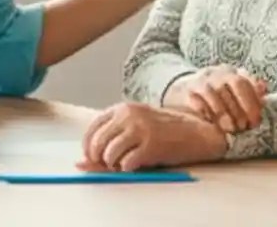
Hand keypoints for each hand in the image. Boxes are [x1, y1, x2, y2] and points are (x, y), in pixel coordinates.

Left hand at [79, 103, 226, 172]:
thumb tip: (80, 164)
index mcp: (123, 108)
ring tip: (123, 164)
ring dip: (113, 165)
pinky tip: (135, 165)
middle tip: (108, 165)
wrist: (196, 130)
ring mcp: (140, 129)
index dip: (88, 147)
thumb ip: (111, 139)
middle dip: (98, 159)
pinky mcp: (151, 145)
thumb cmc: (164, 130)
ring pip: (109, 154)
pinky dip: (127, 169)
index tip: (92, 158)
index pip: (92, 128)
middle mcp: (129, 115)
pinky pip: (126, 163)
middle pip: (97, 143)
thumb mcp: (136, 126)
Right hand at [163, 65, 266, 131]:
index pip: (246, 81)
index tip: (255, 121)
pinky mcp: (187, 90)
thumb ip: (250, 91)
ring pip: (215, 91)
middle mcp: (217, 73)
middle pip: (235, 83)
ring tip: (229, 128)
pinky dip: (206, 111)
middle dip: (241, 106)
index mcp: (231, 72)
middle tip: (243, 127)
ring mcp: (201, 79)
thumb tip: (264, 88)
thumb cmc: (215, 96)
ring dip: (224, 112)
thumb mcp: (233, 92)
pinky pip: (197, 99)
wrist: (183, 91)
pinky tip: (211, 123)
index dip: (252, 101)